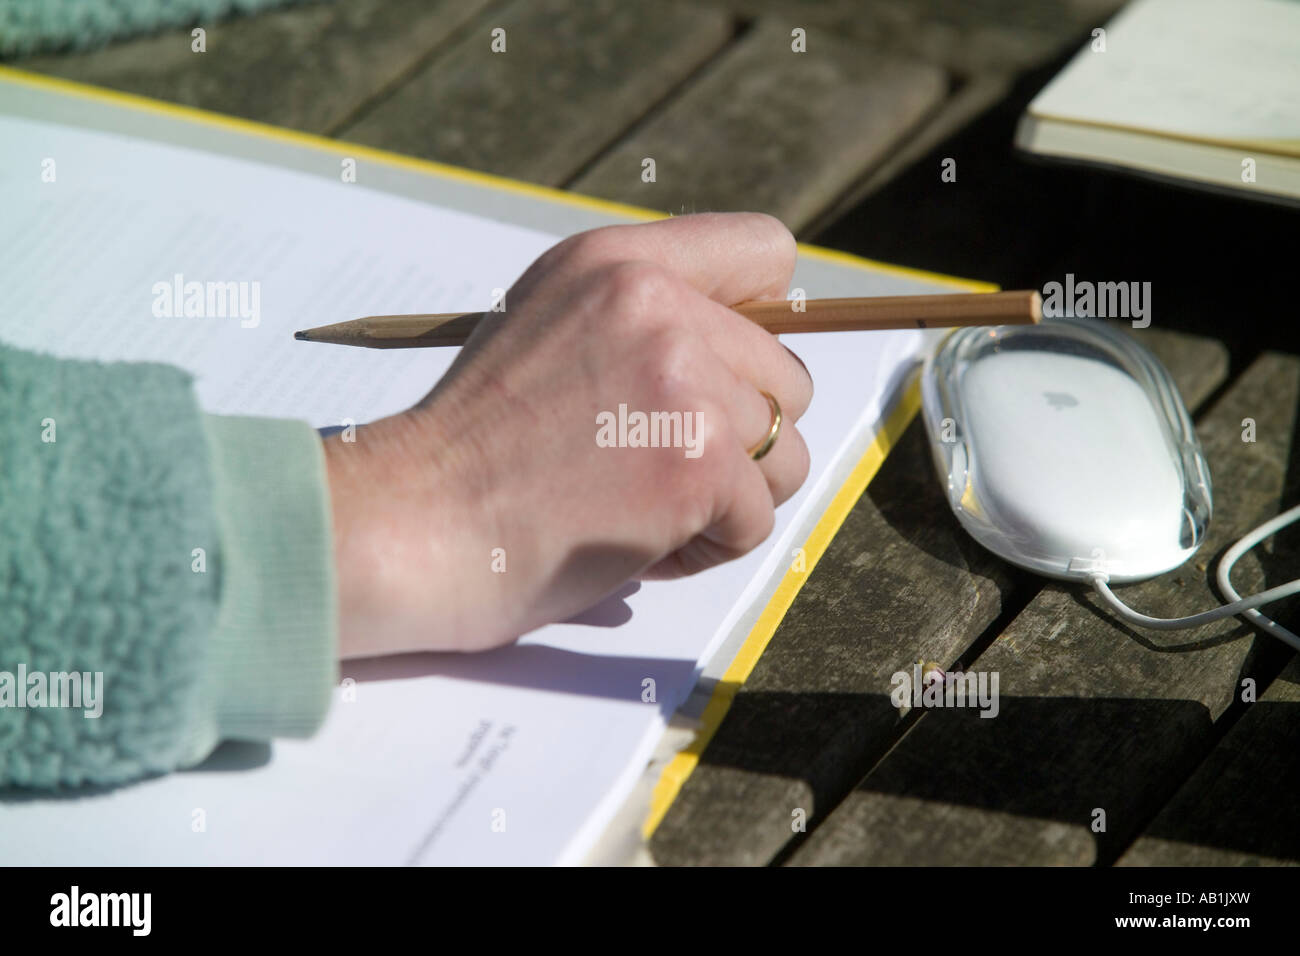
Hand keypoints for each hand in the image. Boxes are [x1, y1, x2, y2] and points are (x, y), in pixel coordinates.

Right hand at [325, 212, 813, 655]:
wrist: (411, 523)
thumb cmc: (473, 450)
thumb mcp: (547, 328)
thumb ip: (644, 317)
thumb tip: (749, 350)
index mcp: (617, 263)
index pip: (765, 251)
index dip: (763, 323)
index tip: (725, 375)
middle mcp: (659, 306)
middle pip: (788, 378)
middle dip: (739, 438)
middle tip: (654, 468)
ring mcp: (685, 383)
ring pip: (785, 454)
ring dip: (728, 498)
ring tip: (642, 506)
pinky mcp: (700, 463)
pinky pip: (758, 518)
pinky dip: (706, 548)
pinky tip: (634, 540)